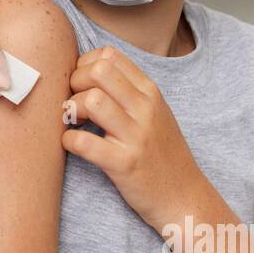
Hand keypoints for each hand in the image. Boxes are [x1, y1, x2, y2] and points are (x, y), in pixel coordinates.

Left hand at [62, 47, 210, 228]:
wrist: (184, 197)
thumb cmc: (162, 153)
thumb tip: (90, 70)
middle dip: (75, 82)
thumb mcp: (154, 112)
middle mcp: (145, 109)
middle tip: (74, 102)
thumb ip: (128, 90)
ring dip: (71, 109)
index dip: (85, 64)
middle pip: (98, 71)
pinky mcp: (124, 164)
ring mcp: (136, 136)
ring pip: (92, 101)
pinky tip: (72, 144)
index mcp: (150, 92)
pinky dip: (69, 140)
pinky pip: (85, 143)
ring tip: (74, 122)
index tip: (82, 84)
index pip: (110, 55)